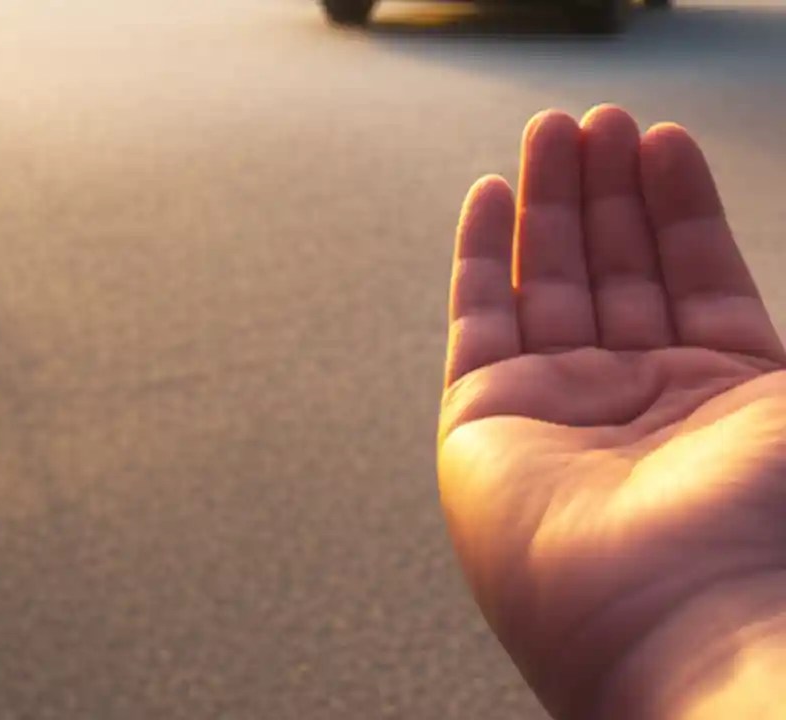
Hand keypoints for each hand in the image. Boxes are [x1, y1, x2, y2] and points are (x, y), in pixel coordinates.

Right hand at [439, 107, 785, 719]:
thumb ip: (766, 336)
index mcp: (723, 402)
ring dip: (551, 202)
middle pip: (615, 270)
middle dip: (606, 190)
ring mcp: (558, 410)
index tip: (660, 142)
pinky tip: (495, 195)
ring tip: (553, 131)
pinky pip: (479, 318)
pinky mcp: (486, 421)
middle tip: (595, 120)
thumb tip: (737, 280)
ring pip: (548, 280)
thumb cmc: (767, 526)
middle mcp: (637, 404)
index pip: (692, 278)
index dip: (676, 206)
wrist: (686, 620)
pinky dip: (482, 254)